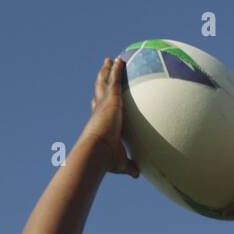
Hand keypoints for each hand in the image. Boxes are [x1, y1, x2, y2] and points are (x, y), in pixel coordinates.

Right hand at [79, 57, 139, 177]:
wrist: (97, 151)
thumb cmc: (106, 160)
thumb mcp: (120, 163)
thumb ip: (129, 166)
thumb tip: (136, 174)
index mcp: (99, 123)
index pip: (97, 110)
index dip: (97, 103)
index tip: (96, 98)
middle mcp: (98, 110)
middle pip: (98, 91)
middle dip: (101, 80)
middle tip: (103, 70)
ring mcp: (103, 104)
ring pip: (103, 82)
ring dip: (107, 70)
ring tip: (110, 60)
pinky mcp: (111, 100)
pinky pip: (114, 80)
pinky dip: (116, 70)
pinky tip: (120, 60)